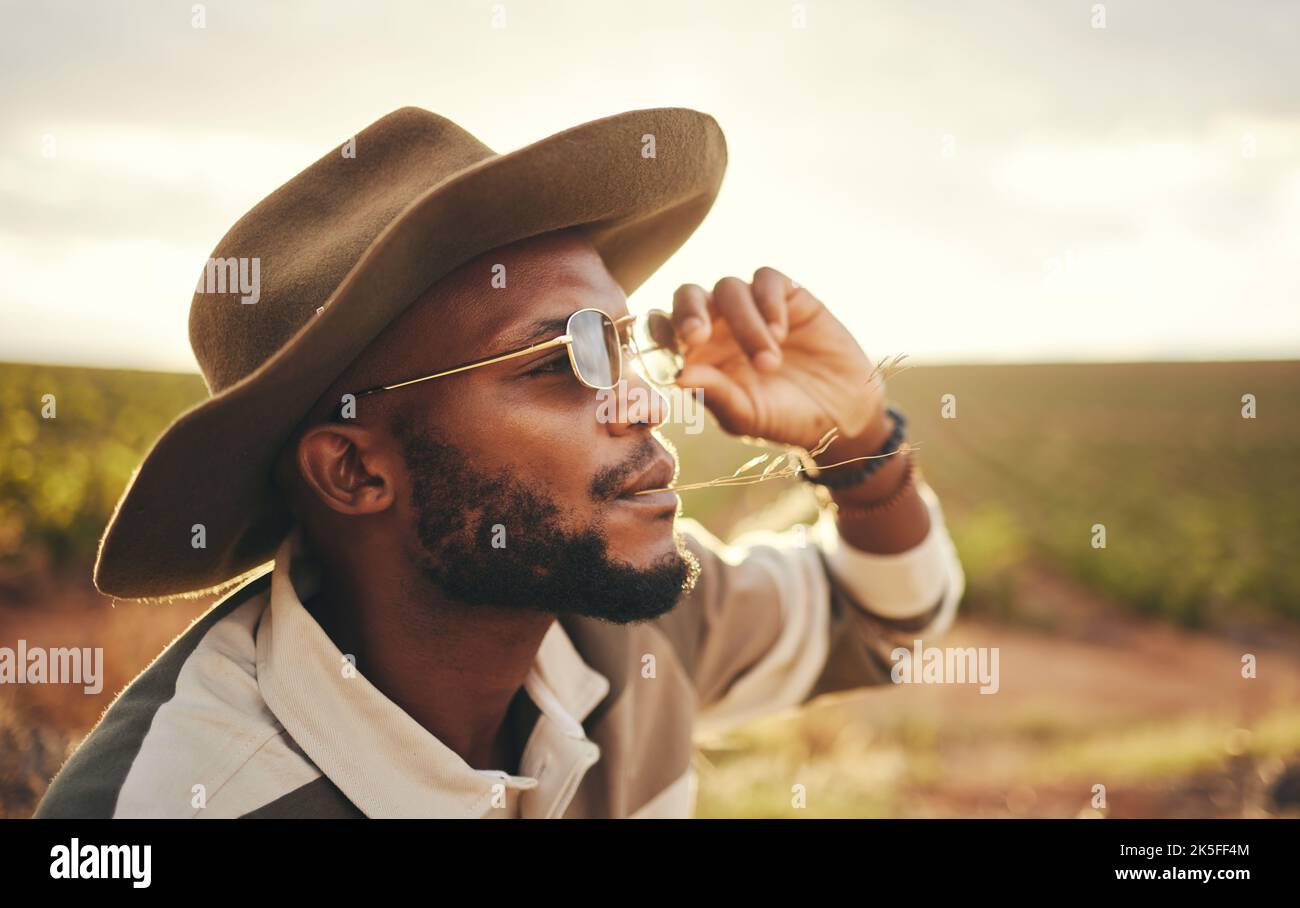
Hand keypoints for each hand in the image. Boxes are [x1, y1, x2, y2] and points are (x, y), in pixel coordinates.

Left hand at [670, 268, 884, 449]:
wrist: (842, 415)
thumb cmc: (784, 420)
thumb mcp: (746, 415)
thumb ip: (714, 394)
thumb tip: (677, 376)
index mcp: (698, 354)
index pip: (664, 328)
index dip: (659, 331)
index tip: (669, 351)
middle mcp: (719, 325)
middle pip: (688, 295)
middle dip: (687, 310)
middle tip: (696, 336)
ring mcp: (753, 307)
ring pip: (729, 288)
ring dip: (745, 324)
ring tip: (769, 363)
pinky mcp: (788, 295)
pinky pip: (766, 279)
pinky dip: (768, 301)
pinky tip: (780, 333)